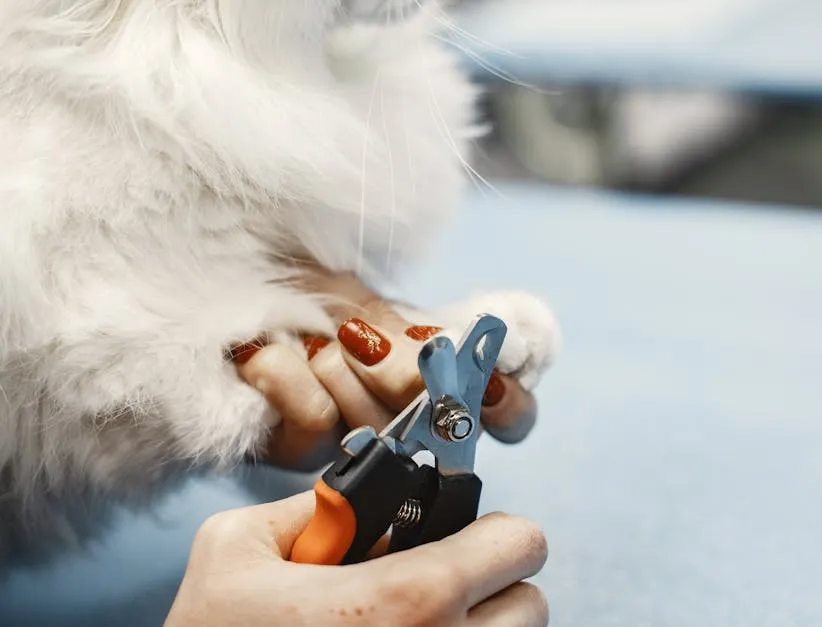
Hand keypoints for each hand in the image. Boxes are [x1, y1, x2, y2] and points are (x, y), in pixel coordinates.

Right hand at [164, 492, 548, 625]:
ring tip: (411, 624)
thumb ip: (310, 505)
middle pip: (530, 602)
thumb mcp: (235, 549)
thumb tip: (358, 499)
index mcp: (407, 601)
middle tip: (435, 584)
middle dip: (489, 584)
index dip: (492, 532)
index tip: (463, 538)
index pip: (519, 545)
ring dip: (477, 626)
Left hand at [232, 273, 537, 466]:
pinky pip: (314, 424)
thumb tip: (447, 381)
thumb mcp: (373, 302)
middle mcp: (403, 417)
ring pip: (376, 424)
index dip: (506, 404)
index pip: (506, 411)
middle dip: (395, 371)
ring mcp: (352, 439)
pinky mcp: (296, 450)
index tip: (489, 385)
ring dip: (336, 365)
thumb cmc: (303, 280)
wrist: (226, 278)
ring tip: (305, 340)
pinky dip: (289, 376)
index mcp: (435, 375)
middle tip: (355, 337)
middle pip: (436, 423)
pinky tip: (264, 354)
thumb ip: (420, 345)